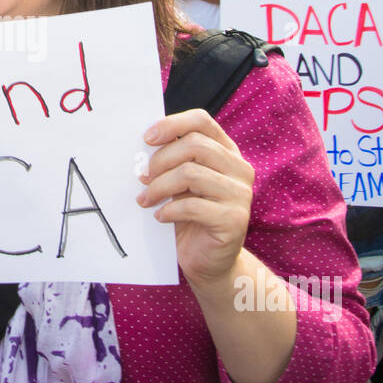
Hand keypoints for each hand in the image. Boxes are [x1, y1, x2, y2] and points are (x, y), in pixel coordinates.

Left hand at [138, 109, 254, 291]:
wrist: (209, 262)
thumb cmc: (191, 218)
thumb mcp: (181, 184)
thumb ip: (173, 162)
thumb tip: (142, 149)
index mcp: (227, 152)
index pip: (202, 121)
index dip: (172, 125)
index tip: (146, 139)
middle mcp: (239, 168)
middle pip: (194, 145)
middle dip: (160, 160)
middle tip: (142, 178)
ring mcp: (240, 194)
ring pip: (191, 174)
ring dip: (159, 187)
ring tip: (145, 199)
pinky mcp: (234, 219)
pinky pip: (193, 206)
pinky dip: (169, 210)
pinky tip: (160, 217)